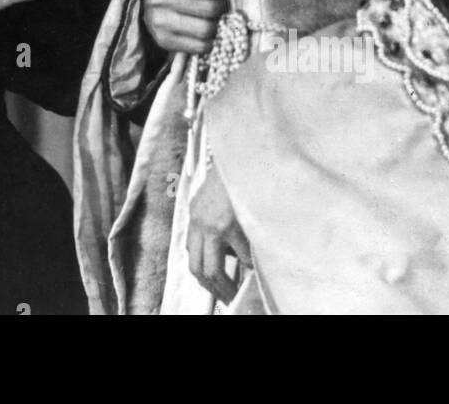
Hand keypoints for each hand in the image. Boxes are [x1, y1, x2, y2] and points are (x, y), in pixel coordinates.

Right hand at [141, 0, 226, 53]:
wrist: (149, 6)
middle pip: (206, 9)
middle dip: (220, 7)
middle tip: (221, 4)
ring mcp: (159, 23)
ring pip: (205, 29)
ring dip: (216, 25)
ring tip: (214, 18)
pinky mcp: (163, 41)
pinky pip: (199, 46)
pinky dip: (208, 41)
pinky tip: (205, 32)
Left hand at [187, 159, 251, 305]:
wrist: (243, 150)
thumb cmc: (238, 173)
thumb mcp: (221, 197)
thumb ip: (220, 223)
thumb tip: (232, 253)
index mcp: (196, 213)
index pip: (191, 251)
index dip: (202, 273)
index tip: (215, 285)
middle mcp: (199, 221)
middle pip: (196, 266)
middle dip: (210, 286)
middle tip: (226, 297)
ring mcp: (212, 224)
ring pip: (211, 268)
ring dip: (225, 285)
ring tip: (237, 293)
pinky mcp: (228, 225)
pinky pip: (240, 257)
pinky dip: (248, 265)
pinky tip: (256, 266)